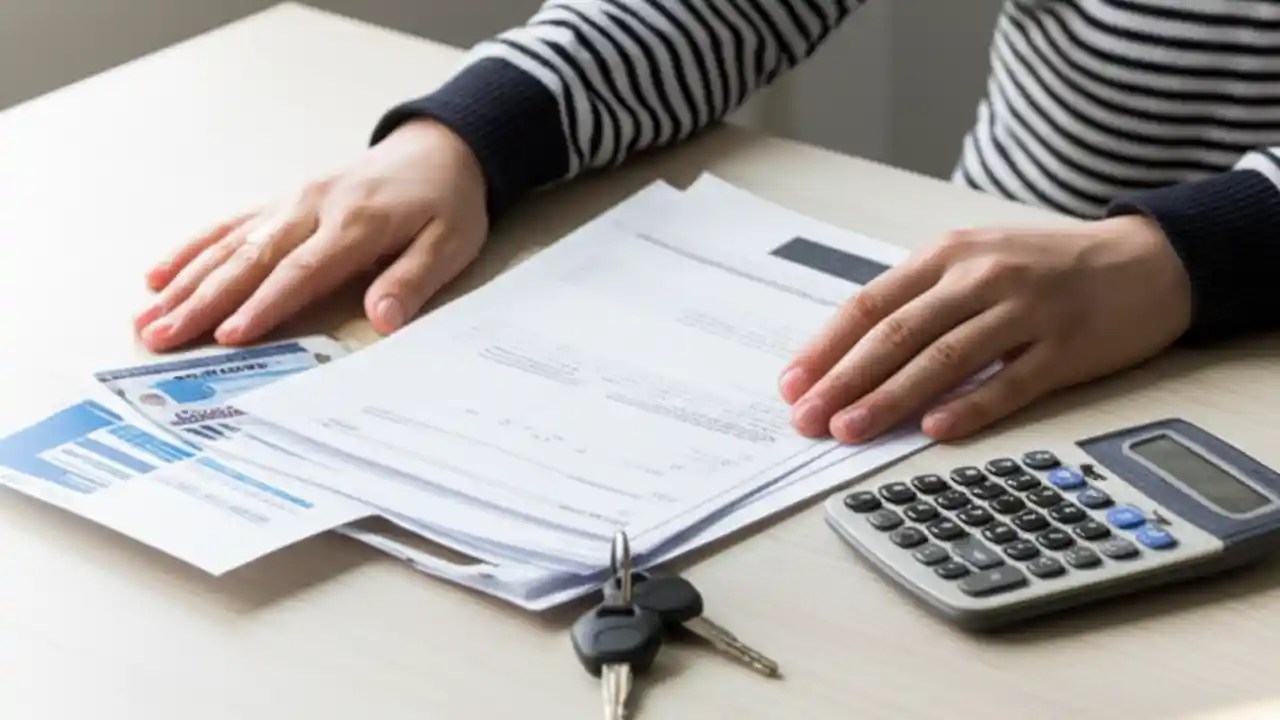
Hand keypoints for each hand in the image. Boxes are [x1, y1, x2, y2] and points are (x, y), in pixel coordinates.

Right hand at [135, 118, 488, 350]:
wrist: (439, 149)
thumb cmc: (447, 204)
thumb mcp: (450, 243)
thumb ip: (413, 280)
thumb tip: (382, 320)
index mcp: (356, 223)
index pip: (301, 271)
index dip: (264, 306)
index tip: (228, 336)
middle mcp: (313, 208)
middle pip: (250, 259)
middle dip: (202, 301)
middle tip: (160, 336)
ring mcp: (292, 201)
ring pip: (229, 244)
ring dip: (185, 282)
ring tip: (146, 318)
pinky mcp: (283, 201)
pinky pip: (230, 224)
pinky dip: (192, 249)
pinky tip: (159, 275)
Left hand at [778, 216, 1191, 442]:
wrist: (1143, 260)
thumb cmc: (1043, 267)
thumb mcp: (974, 263)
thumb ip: (919, 302)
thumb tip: (853, 357)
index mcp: (947, 256)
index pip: (871, 305)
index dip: (826, 347)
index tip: (792, 384)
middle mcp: (980, 277)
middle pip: (897, 334)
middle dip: (844, 380)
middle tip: (808, 419)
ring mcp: (1024, 310)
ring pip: (944, 358)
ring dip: (891, 398)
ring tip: (851, 431)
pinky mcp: (1065, 346)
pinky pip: (1009, 381)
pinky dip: (969, 406)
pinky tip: (934, 429)